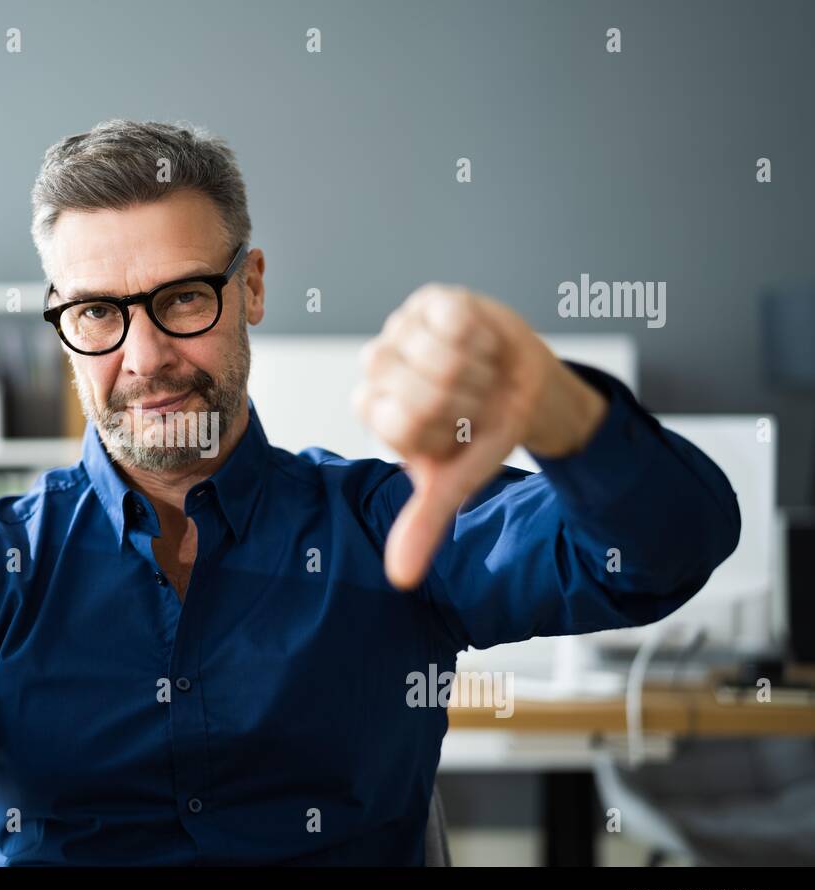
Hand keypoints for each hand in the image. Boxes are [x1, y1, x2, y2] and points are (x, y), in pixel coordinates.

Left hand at [351, 284, 607, 590]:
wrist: (524, 390)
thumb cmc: (482, 434)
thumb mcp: (457, 482)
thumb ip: (424, 523)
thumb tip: (400, 578)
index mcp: (374, 410)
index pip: (404, 425)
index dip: (447, 431)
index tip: (458, 430)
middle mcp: (377, 367)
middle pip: (425, 393)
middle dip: (469, 405)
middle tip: (474, 401)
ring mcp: (401, 329)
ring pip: (443, 358)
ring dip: (479, 372)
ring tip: (479, 372)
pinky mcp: (430, 301)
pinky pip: (455, 321)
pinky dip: (482, 337)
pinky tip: (479, 341)